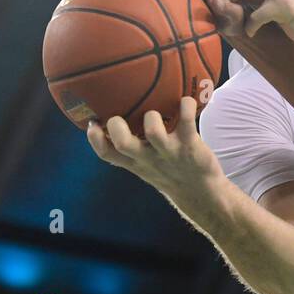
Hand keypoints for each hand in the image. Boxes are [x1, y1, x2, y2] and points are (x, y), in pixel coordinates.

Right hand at [85, 97, 225, 206]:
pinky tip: (186, 101)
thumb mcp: (146, 166)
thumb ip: (132, 149)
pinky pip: (187, 121)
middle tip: (121, 115)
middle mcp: (149, 158)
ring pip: (154, 132)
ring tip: (156, 111)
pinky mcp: (190, 145)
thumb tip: (117, 118)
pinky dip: (186, 106)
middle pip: (123, 143)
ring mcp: (170, 152)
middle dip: (116, 126)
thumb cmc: (170, 172)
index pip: (107, 154)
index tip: (92, 123)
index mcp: (135, 162)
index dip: (95, 139)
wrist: (201, 193)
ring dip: (152, 116)